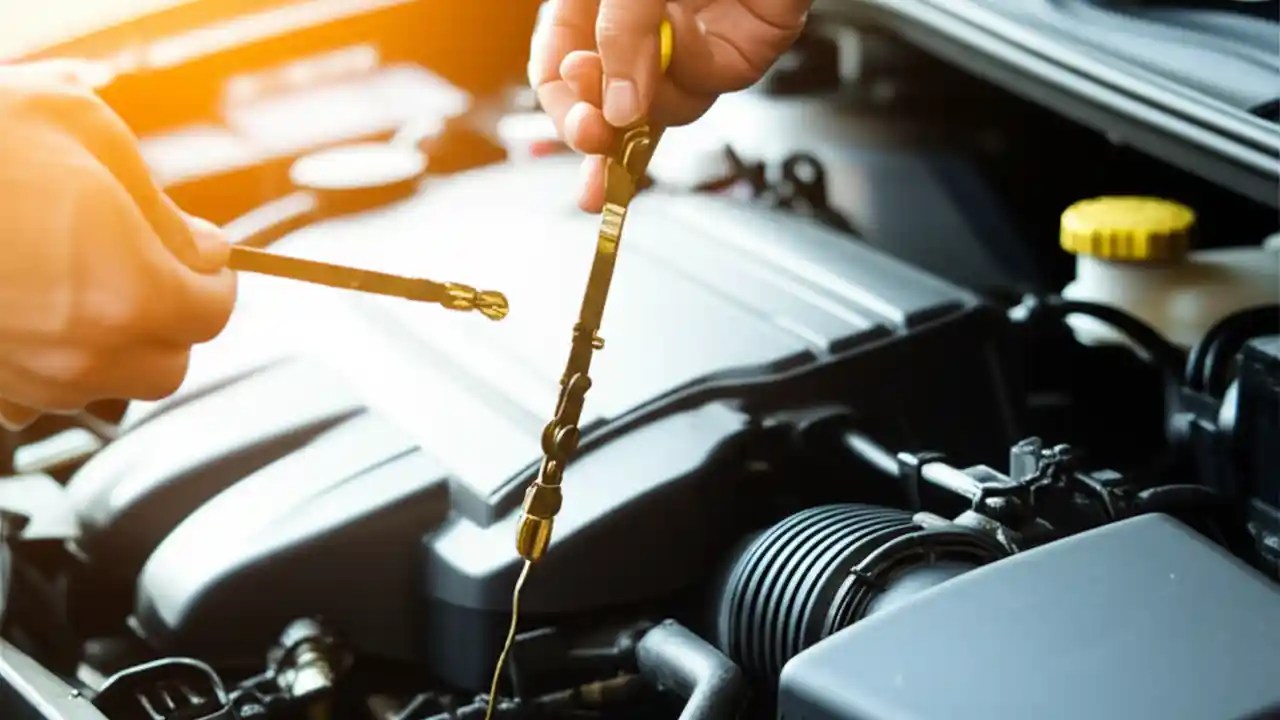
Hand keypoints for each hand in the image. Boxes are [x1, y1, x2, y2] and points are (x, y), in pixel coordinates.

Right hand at [0, 67, 235, 430]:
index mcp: (129, 292)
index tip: (203, 259)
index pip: (213, 314)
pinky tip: (24, 308)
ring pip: (102, 385)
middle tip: (148, 269)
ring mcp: (22, 379)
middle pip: (166, 365)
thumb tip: (203, 248)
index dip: (215, 281)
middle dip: (171, 321)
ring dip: (109, 343)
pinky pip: (34, 395)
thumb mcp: (86, 133)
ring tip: (75, 280)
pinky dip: (46, 361)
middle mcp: (80, 353)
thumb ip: (159, 207)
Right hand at [529, 0, 811, 211]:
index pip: (560, 72)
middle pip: (609, 106)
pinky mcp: (734, 52)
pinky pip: (705, 85)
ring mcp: (687, 44)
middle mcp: (637, 29)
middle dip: (600, 131)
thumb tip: (618, 111)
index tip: (579, 127)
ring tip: (656, 42)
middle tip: (595, 136)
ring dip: (654, 92)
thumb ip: (618, 32)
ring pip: (659, 108)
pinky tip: (690, 32)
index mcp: (593, 6)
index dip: (564, 106)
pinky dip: (694, 67)